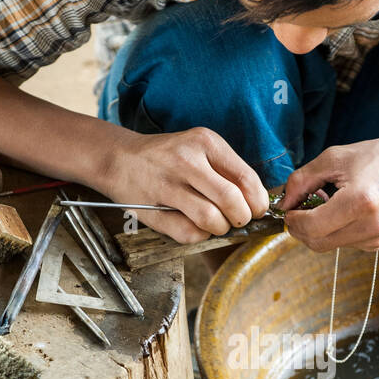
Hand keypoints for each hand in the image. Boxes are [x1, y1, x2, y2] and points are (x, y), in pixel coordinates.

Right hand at [102, 125, 268, 242]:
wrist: (120, 159)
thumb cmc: (169, 158)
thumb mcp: (200, 150)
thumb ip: (229, 172)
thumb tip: (258, 204)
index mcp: (205, 142)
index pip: (247, 178)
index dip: (258, 202)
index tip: (256, 210)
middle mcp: (186, 160)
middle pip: (232, 201)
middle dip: (241, 218)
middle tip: (237, 220)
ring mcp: (167, 185)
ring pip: (211, 219)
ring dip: (220, 228)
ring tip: (215, 223)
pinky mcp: (153, 209)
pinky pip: (189, 233)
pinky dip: (198, 235)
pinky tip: (193, 225)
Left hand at [279, 137, 378, 251]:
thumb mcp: (336, 157)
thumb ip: (303, 180)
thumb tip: (284, 203)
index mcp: (360, 201)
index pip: (311, 226)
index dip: (293, 220)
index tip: (289, 208)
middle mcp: (370, 226)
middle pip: (316, 242)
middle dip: (300, 229)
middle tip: (298, 209)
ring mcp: (375, 239)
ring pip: (328, 245)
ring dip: (316, 230)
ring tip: (324, 204)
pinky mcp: (377, 244)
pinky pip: (343, 243)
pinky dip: (333, 231)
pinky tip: (341, 211)